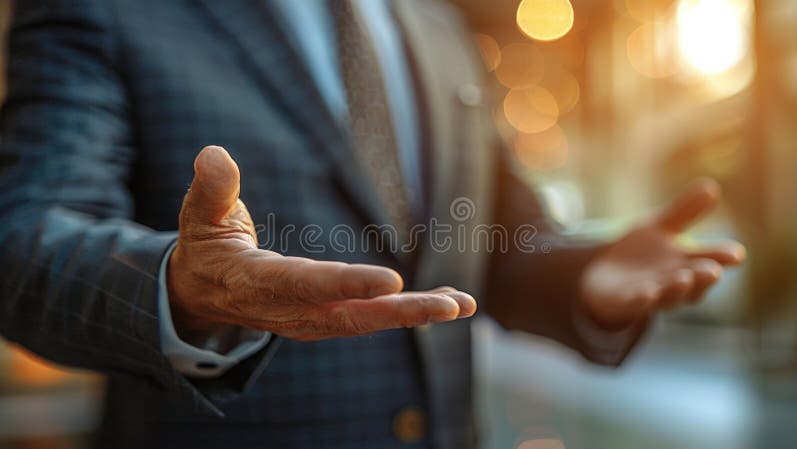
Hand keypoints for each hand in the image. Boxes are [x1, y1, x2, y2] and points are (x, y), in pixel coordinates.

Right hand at [167, 146, 475, 340]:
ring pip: (366, 321)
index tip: (391, 281)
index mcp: (256, 283)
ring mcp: (307, 321)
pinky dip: (405, 312)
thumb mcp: (199, 217)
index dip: (346, 283)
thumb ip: (211, 189)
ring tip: (461, 304)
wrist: (201, 296)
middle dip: (400, 312)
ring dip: (414, 314)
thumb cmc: (204, 249)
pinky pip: (368, 318)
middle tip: (449, 306)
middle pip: (349, 315)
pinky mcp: (322, 320)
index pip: (305, 284)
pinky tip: (444, 303)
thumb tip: (213, 154)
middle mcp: (287, 311)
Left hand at [579, 179, 745, 329]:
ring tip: (683, 279)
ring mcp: (652, 296)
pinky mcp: (626, 305)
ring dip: (676, 289)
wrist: (606, 281)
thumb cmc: (641, 255)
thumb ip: (684, 211)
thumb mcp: (659, 227)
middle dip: (702, 277)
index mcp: (686, 263)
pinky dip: (643, 300)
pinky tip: (647, 293)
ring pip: (668, 296)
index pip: (710, 259)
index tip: (737, 254)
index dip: (723, 257)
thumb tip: (712, 186)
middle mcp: (674, 282)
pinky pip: (636, 305)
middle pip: (693, 282)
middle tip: (713, 271)